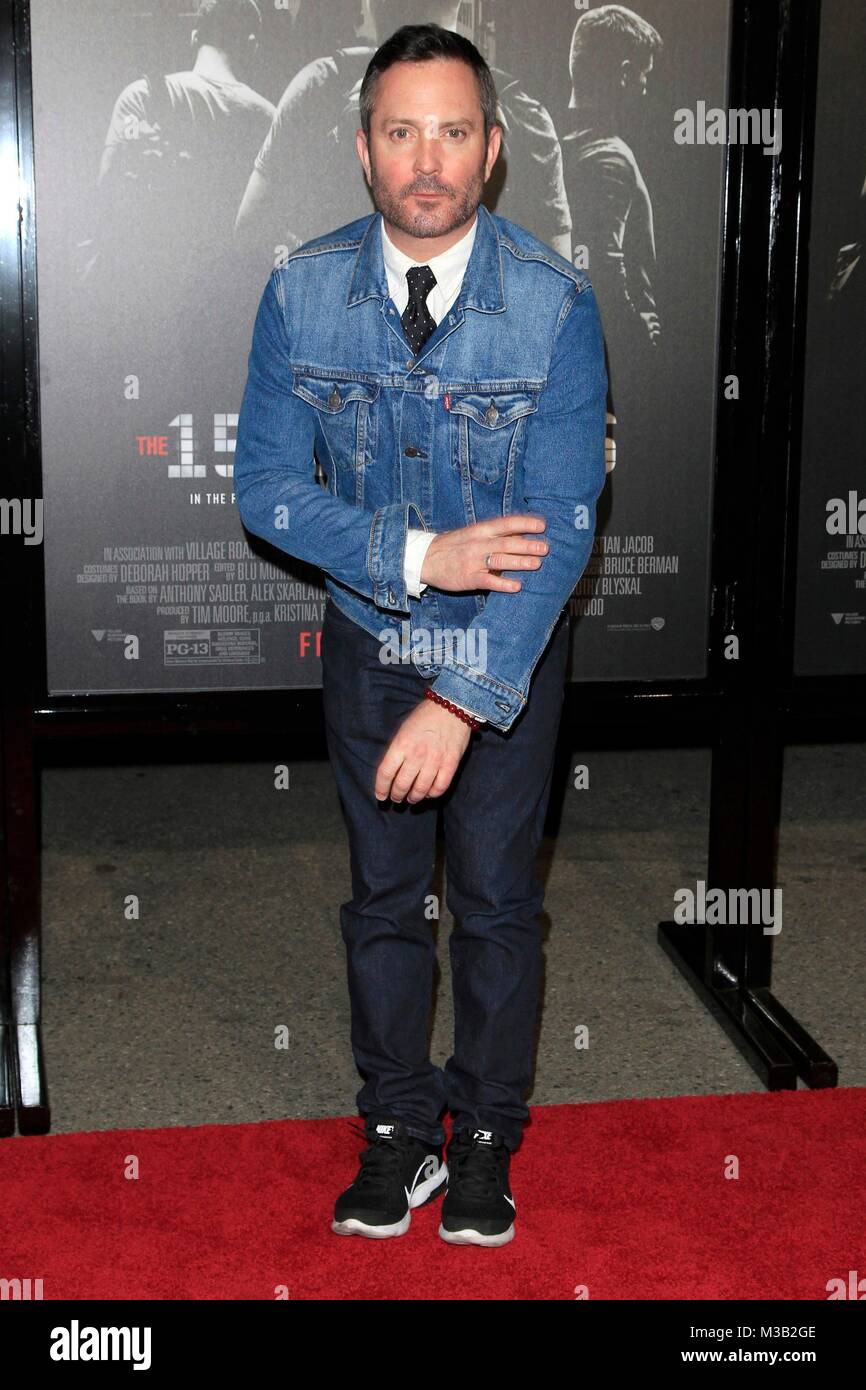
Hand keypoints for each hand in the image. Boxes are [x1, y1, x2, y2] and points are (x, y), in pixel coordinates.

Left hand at [375, 698, 471, 802]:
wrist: (452, 707)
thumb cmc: (425, 717)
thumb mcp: (403, 729)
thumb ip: (396, 750)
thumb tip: (391, 772)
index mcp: (401, 745)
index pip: (385, 773)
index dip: (381, 788)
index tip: (381, 795)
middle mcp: (416, 755)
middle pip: (401, 785)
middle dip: (397, 796)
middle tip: (396, 798)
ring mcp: (434, 761)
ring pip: (420, 790)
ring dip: (413, 798)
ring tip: (411, 799)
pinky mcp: (450, 764)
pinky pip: (439, 787)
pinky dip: (432, 794)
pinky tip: (428, 793)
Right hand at [420, 514, 548, 592]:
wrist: (425, 558)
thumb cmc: (453, 546)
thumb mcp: (473, 534)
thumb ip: (494, 535)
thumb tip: (522, 535)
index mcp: (481, 530)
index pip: (506, 524)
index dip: (524, 524)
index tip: (542, 526)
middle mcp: (479, 543)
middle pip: (507, 543)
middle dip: (527, 545)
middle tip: (545, 548)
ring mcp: (473, 561)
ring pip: (500, 560)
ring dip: (520, 562)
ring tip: (537, 564)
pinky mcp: (468, 578)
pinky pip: (488, 581)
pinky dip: (503, 584)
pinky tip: (516, 586)